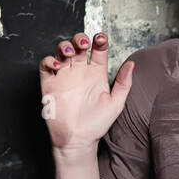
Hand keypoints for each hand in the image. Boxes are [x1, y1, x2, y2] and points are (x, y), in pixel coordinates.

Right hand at [38, 31, 134, 153]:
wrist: (78, 140)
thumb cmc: (97, 124)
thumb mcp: (115, 103)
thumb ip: (124, 83)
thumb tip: (132, 64)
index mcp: (96, 74)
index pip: (98, 51)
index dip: (99, 41)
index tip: (101, 38)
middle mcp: (80, 72)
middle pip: (78, 46)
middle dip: (79, 39)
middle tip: (83, 43)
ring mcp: (64, 76)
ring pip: (61, 51)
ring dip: (64, 46)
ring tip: (69, 52)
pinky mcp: (50, 84)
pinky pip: (46, 66)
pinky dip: (49, 60)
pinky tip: (57, 65)